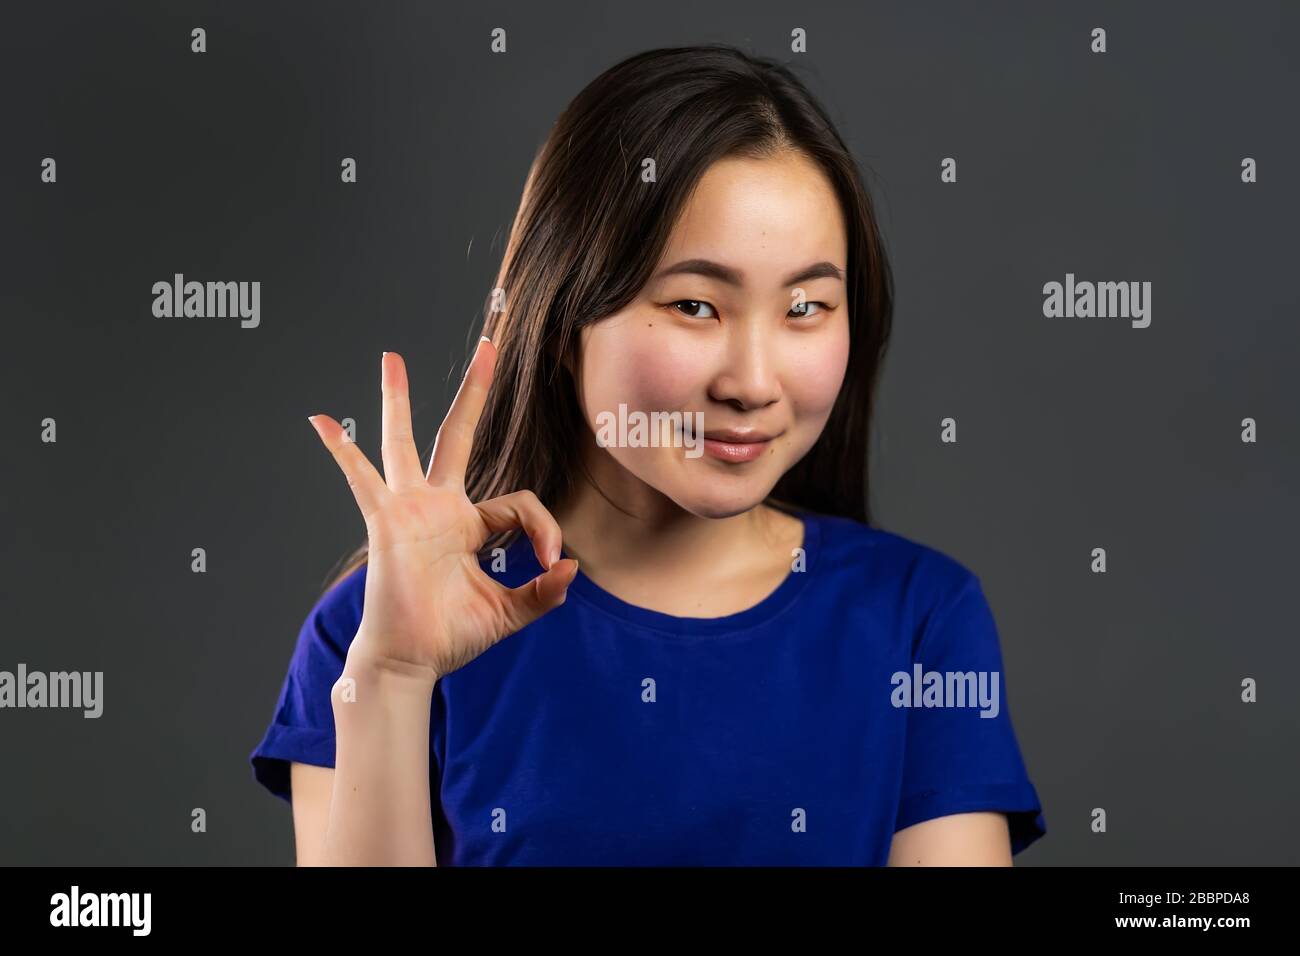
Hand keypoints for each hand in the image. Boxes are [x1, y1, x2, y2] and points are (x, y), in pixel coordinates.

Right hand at [306, 339, 578, 681]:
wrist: (411, 661)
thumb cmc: (452, 636)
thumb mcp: (510, 612)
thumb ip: (543, 593)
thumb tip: (572, 568)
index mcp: (468, 524)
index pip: (518, 503)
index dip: (544, 527)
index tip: (551, 563)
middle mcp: (438, 507)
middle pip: (457, 435)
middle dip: (473, 392)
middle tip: (488, 345)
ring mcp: (410, 510)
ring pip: (405, 442)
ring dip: (398, 400)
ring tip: (391, 357)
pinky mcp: (387, 522)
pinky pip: (361, 478)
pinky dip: (342, 450)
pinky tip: (320, 422)